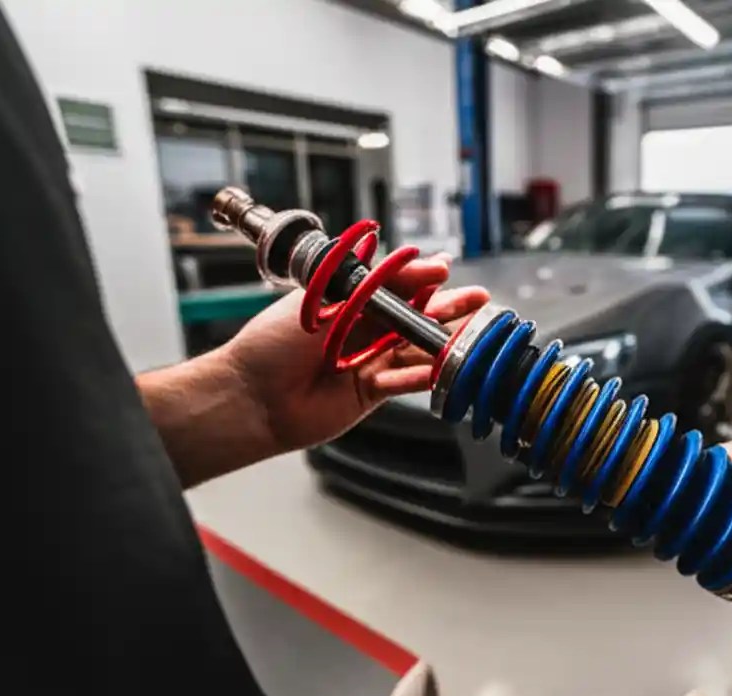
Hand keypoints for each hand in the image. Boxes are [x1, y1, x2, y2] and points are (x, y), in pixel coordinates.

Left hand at [221, 253, 488, 453]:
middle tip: (478, 300)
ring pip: (415, 349)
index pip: (397, 283)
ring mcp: (369, 360)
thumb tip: (427, 265)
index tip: (448, 271)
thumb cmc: (275, 341)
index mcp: (350, 299)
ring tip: (471, 336)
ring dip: (442, 343)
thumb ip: (381, 284)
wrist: (253, 395)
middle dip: (447, 308)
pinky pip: (404, 381)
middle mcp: (363, 328)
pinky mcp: (371, 392)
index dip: (424, 278)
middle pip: (414, 316)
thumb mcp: (330, 297)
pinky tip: (437, 368)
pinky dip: (419, 376)